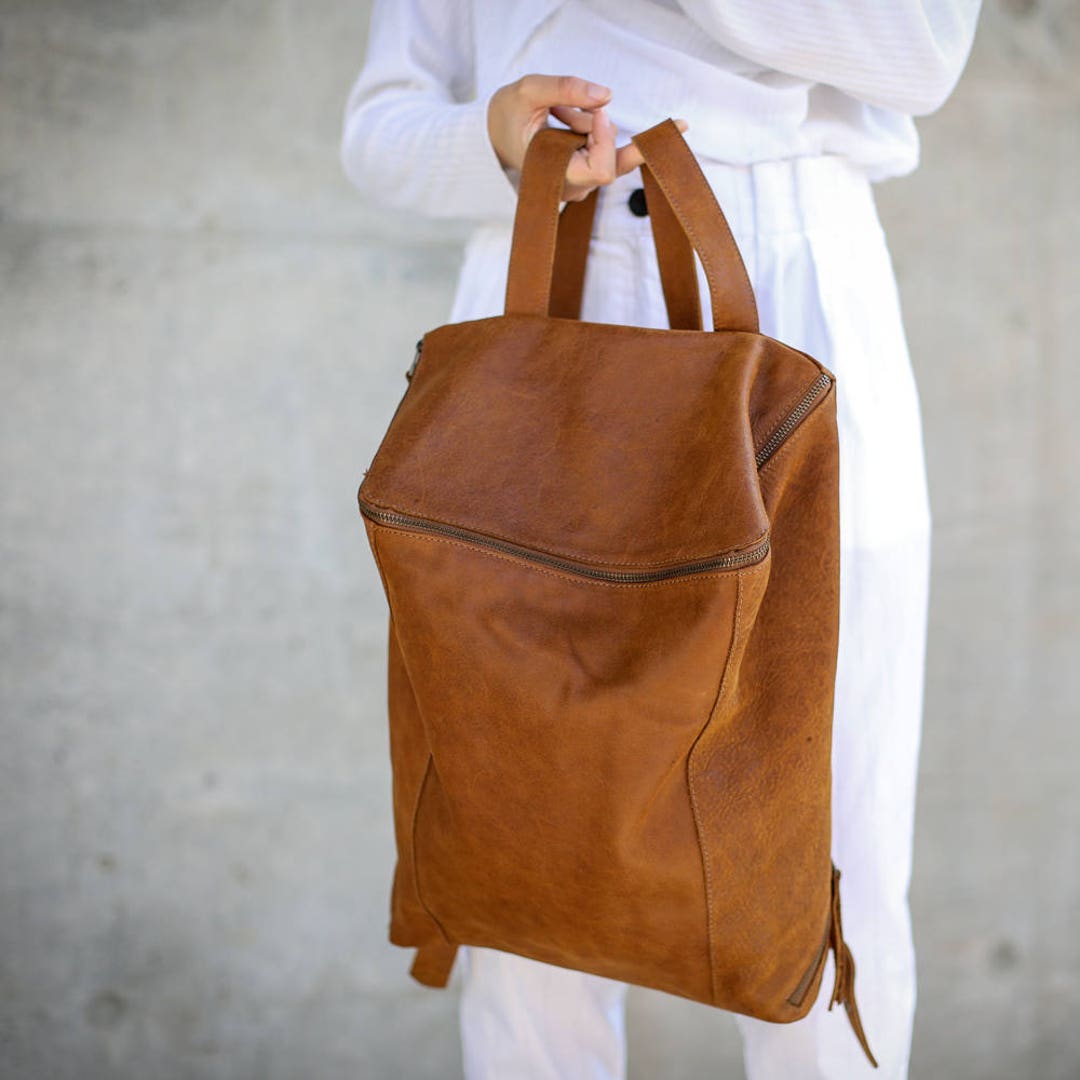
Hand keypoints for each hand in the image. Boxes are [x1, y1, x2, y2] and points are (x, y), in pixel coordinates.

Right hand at [486, 74, 688, 201]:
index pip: (600, 169)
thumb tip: (607, 96)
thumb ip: (565, 89)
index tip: (596, 111)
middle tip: (586, 107)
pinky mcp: (588, 174)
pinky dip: (617, 133)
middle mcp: (569, 189)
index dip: (604, 139)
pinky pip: (617, 156)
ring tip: (558, 116)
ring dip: (594, 127)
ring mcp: (580, 186)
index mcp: (551, 177)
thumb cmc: (506, 116)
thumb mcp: (528, 91)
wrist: (492, 137)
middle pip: (612, 163)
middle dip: (602, 130)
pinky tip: (680, 126)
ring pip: (611, 154)